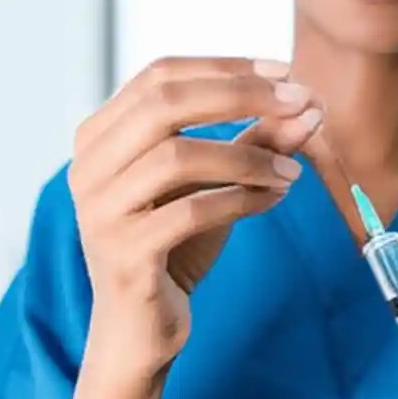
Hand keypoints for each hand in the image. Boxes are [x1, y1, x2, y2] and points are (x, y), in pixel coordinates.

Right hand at [67, 57, 323, 375]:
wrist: (141, 331)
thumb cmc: (174, 249)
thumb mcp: (214, 186)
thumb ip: (252, 143)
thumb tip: (308, 106)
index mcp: (100, 137)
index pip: (160, 75)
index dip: (225, 67)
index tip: (285, 71)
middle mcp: (89, 167)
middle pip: (166, 104)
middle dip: (241, 96)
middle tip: (300, 103)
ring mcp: (102, 211)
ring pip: (178, 156)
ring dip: (249, 157)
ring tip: (293, 170)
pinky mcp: (125, 255)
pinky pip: (190, 212)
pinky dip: (241, 199)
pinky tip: (274, 198)